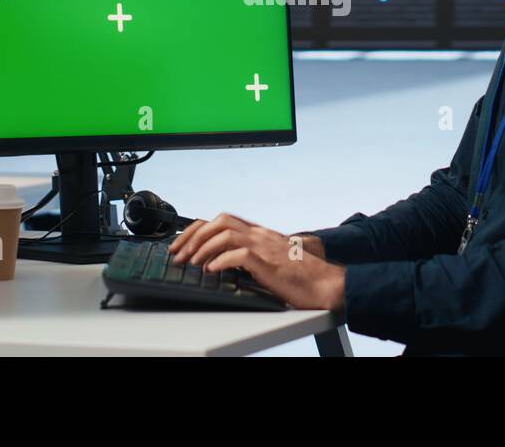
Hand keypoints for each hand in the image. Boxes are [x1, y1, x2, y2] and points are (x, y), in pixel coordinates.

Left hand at [169, 214, 344, 310]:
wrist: (325, 284)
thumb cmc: (300, 276)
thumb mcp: (270, 260)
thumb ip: (249, 256)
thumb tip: (219, 263)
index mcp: (259, 233)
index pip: (221, 220)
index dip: (196, 229)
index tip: (181, 243)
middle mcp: (259, 234)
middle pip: (219, 220)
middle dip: (193, 235)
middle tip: (179, 254)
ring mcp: (264, 245)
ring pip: (225, 232)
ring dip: (202, 247)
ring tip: (191, 263)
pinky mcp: (268, 261)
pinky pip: (238, 254)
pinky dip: (220, 260)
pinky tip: (211, 270)